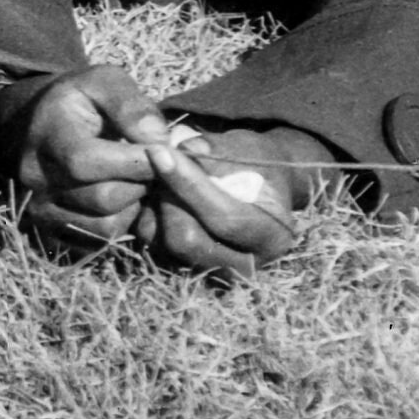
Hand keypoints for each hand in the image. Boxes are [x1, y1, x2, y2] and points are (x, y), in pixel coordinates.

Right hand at [0, 63, 168, 251]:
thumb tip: (159, 141)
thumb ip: (131, 104)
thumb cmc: (77, 100)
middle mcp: (37, 180)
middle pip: (104, 198)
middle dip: (141, 183)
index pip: (87, 162)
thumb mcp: (103, 81)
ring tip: (137, 180)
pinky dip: (122, 224)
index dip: (136, 161)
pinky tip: (125, 198)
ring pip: (106, 227)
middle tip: (153, 166)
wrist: (33, 124)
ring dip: (134, 207)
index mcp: (47, 138)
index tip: (163, 150)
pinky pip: (100, 242)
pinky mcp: (51, 231)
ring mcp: (41, 209)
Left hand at [132, 126, 323, 278]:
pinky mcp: (179, 265)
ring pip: (160, 240)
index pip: (224, 218)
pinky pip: (148, 237)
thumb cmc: (253, 163)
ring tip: (162, 171)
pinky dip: (146, 208)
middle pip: (186, 239)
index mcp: (272, 238)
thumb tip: (182, 149)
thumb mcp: (245, 149)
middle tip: (159, 158)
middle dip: (168, 196)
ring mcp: (208, 270)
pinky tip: (157, 186)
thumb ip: (216, 151)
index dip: (188, 183)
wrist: (255, 185)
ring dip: (154, 200)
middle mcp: (242, 266)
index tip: (160, 151)